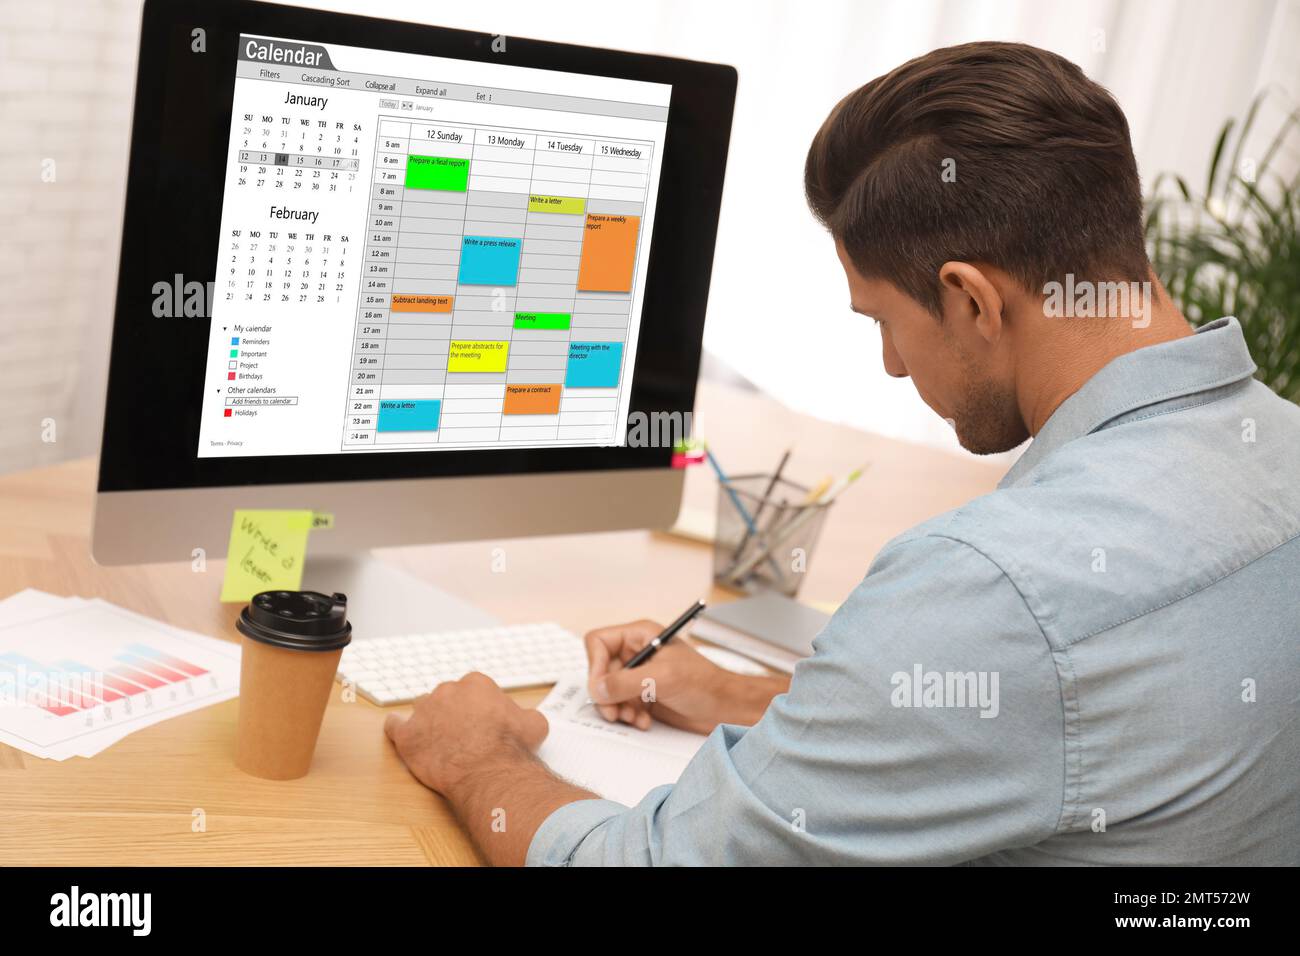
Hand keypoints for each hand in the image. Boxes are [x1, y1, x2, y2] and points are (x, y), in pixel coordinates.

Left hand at [384, 672, 548, 796]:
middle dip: (452, 713)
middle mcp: (448, 691)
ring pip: (422, 710)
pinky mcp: (408, 735)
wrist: (490, 772)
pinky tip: (401, 733)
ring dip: (428, 722)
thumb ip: (525, 716)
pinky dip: (397, 729)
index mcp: (476, 684)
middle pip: (446, 697)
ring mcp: (424, 711)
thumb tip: (525, 718)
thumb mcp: (534, 725)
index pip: (471, 690)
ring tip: (436, 740)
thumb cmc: (510, 749)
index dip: (476, 708)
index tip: (480, 722)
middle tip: (461, 735)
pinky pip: (395, 725)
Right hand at [585, 619, 780, 734]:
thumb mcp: (663, 678)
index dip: (595, 665)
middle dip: (606, 694)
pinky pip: (621, 704)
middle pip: (600, 670)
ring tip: (633, 717)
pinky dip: (628, 715)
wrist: (725, 707)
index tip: (602, 688)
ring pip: (608, 691)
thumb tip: (597, 689)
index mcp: (640, 635)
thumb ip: (626, 682)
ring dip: (617, 708)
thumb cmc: (705, 683)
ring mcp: (639, 674)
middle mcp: (636, 653)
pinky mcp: (644, 694)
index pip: (599, 642)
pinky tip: (644, 721)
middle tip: (615, 712)